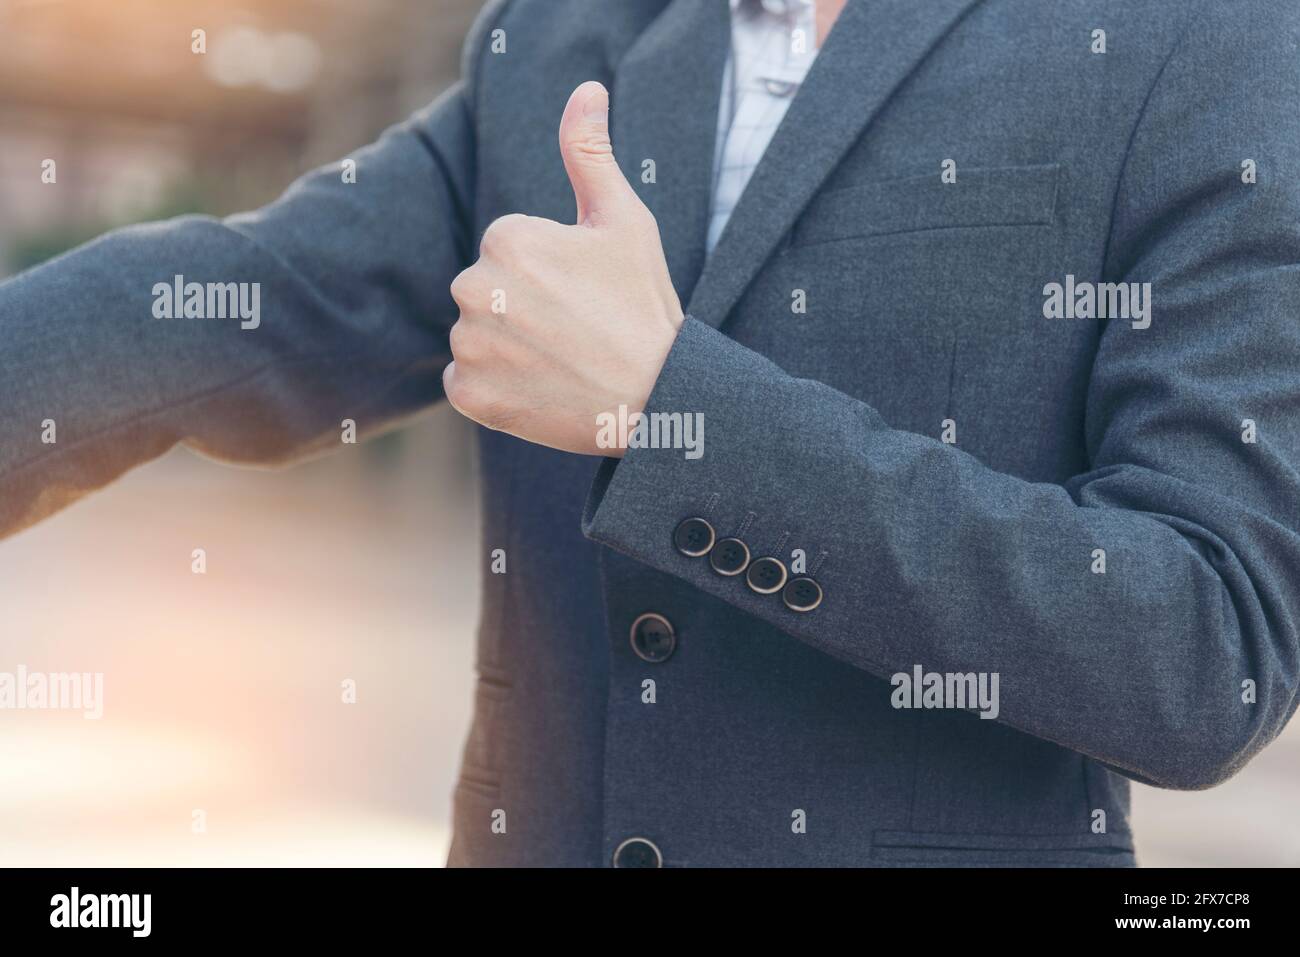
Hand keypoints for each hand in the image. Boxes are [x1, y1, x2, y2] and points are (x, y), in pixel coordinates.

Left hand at [444, 81, 684, 455]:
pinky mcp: (470, 394)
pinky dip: (495, 389)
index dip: (550, 272)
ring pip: (475, 336)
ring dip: (508, 348)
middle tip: (577, 331)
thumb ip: (590, 153)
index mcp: (506, 238)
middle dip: (521, 308)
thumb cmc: (644, 306)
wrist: (657, 398)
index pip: (508, 249)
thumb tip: (586, 90)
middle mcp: (474, 286)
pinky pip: (465, 382)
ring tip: (561, 362)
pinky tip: (539, 389)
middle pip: (485, 291)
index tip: (586, 296)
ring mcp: (470, 345)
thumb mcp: (626, 221)